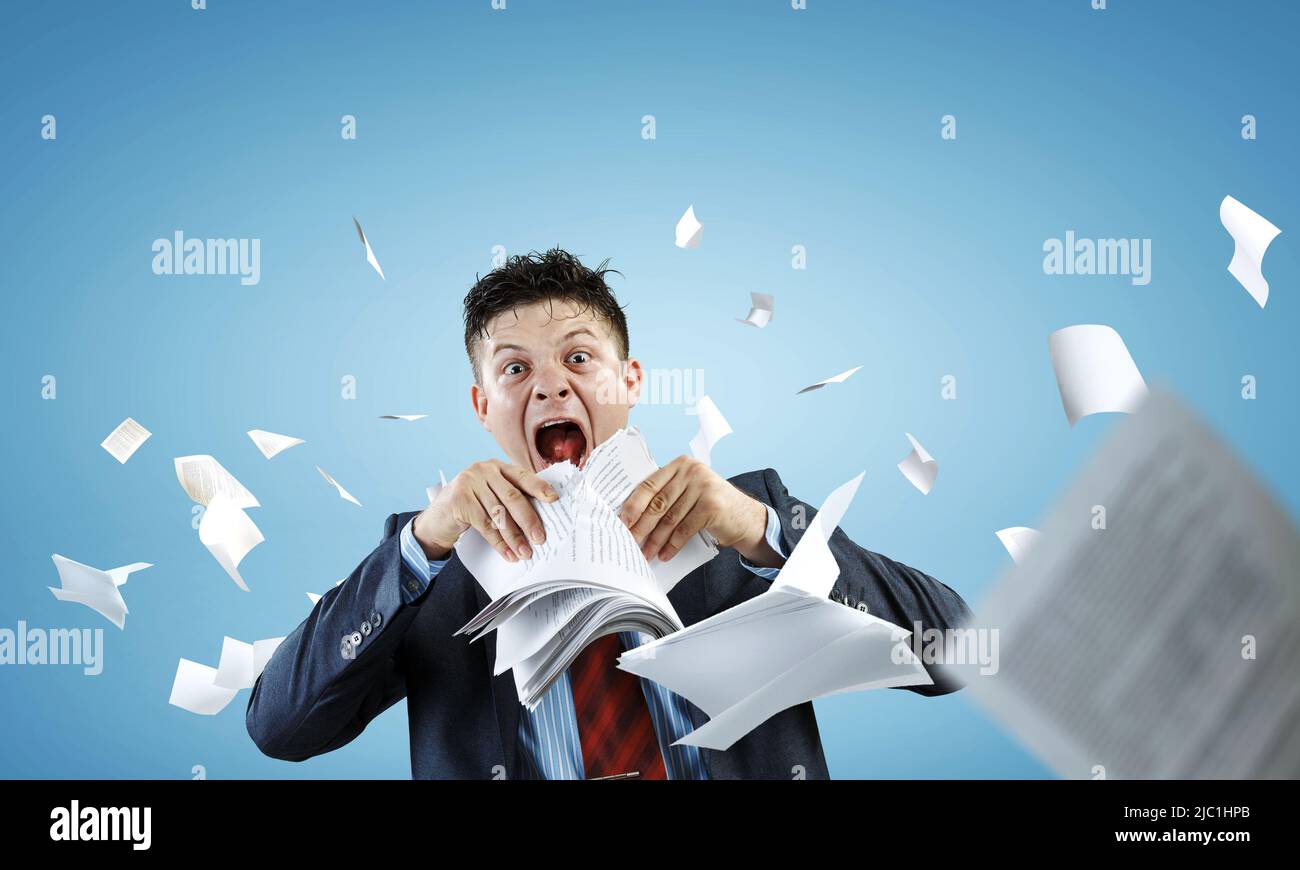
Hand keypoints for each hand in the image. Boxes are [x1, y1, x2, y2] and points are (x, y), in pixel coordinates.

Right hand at [412, 460, 557, 562]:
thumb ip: (510, 499)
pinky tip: (507, 553)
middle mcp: (483, 470)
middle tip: (540, 538)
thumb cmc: (470, 508)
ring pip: (499, 514)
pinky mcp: (459, 500)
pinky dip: (498, 542)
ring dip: (514, 537)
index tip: (554, 499)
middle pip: (513, 497)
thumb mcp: (491, 497)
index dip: (539, 487)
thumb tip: (538, 520)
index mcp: (497, 467)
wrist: (437, 519)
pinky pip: (485, 525)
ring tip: (524, 552)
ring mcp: (469, 483)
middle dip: (529, 520)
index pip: (522, 476)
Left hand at [619, 456, 775, 565]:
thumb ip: (666, 495)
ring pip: (670, 518)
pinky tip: (665, 554)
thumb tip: (631, 517)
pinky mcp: (712, 506)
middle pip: (658, 503)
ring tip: (646, 553)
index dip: (633, 505)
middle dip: (641, 526)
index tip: (621, 521)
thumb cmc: (710, 506)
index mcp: (680, 464)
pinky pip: (684, 529)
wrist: (745, 517)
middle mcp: (692, 471)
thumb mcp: (689, 491)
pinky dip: (673, 545)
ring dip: (655, 540)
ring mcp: (703, 487)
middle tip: (630, 541)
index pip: (649, 484)